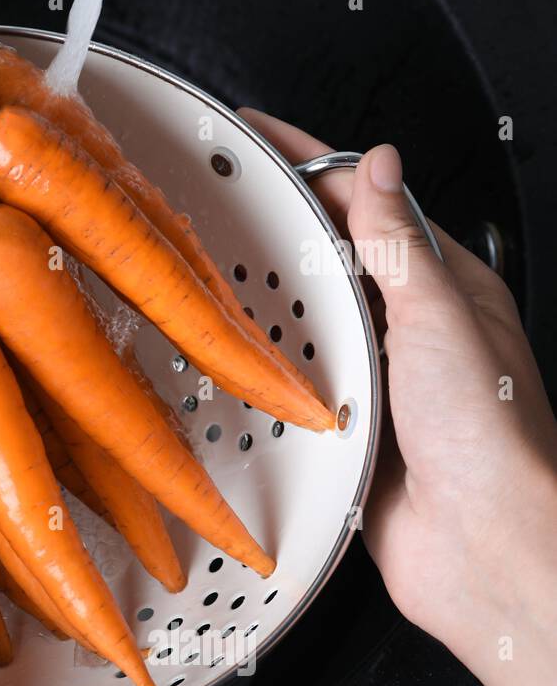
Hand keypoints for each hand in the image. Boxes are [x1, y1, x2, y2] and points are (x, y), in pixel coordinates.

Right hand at [241, 109, 556, 685]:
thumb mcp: (439, 317)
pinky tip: (221, 350)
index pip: (363, 202)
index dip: (305, 164)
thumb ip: (398, 243)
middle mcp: (403, 329)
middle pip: (323, 254)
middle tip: (204, 193)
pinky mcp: (338, 429)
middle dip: (268, 219)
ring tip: (195, 258)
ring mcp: (368, 379)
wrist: (482, 548)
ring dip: (254, 289)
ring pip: (298, 317)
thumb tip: (377, 167)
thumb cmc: (488, 436)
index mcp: (440, 286)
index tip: (250, 137)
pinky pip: (287, 379)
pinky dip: (255, 360)